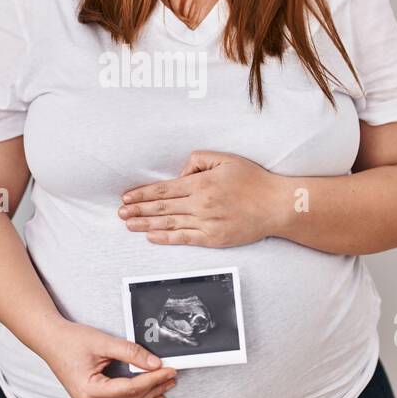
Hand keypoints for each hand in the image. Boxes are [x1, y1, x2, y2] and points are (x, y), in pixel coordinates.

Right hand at [39, 321, 178, 397]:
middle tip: (172, 376)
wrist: (50, 340)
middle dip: (154, 388)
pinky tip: (150, 396)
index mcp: (89, 391)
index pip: (130, 388)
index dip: (152, 380)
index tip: (169, 370)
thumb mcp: (103, 342)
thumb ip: (131, 353)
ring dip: (147, 395)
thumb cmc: (70, 340)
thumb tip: (155, 363)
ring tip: (166, 386)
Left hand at [118, 150, 282, 247]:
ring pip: (169, 224)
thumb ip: (199, 160)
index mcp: (201, 183)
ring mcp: (206, 223)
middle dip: (138, 210)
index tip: (127, 197)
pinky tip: (151, 236)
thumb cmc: (253, 180)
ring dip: (145, 224)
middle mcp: (200, 204)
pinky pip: (184, 238)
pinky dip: (165, 238)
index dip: (143, 194)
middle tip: (120, 213)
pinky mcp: (213, 238)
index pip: (164, 190)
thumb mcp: (225, 159)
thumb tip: (180, 172)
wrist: (276, 206)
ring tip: (128, 224)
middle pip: (161, 208)